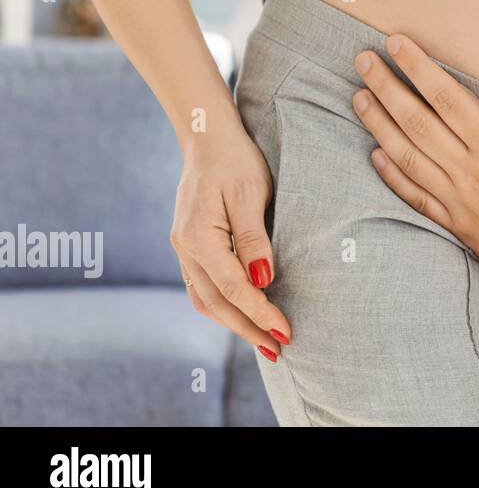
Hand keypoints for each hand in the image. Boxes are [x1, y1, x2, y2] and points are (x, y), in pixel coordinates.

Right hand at [170, 124, 290, 361]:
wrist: (208, 138)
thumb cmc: (235, 160)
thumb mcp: (251, 194)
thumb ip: (255, 239)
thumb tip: (263, 281)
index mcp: (198, 237)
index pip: (232, 288)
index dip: (260, 312)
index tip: (285, 331)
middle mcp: (185, 248)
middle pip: (215, 303)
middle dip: (248, 328)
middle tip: (278, 349)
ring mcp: (183, 248)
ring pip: (205, 299)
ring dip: (234, 323)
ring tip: (264, 340)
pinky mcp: (190, 246)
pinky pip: (203, 286)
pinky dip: (223, 305)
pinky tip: (244, 314)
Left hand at [350, 35, 478, 299]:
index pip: (448, 98)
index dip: (420, 68)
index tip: (397, 44)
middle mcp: (470, 173)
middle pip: (418, 123)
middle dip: (388, 88)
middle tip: (364, 60)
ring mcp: (458, 202)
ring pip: (408, 156)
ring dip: (379, 125)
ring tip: (359, 98)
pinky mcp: (456, 225)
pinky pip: (414, 196)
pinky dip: (391, 174)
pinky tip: (375, 155)